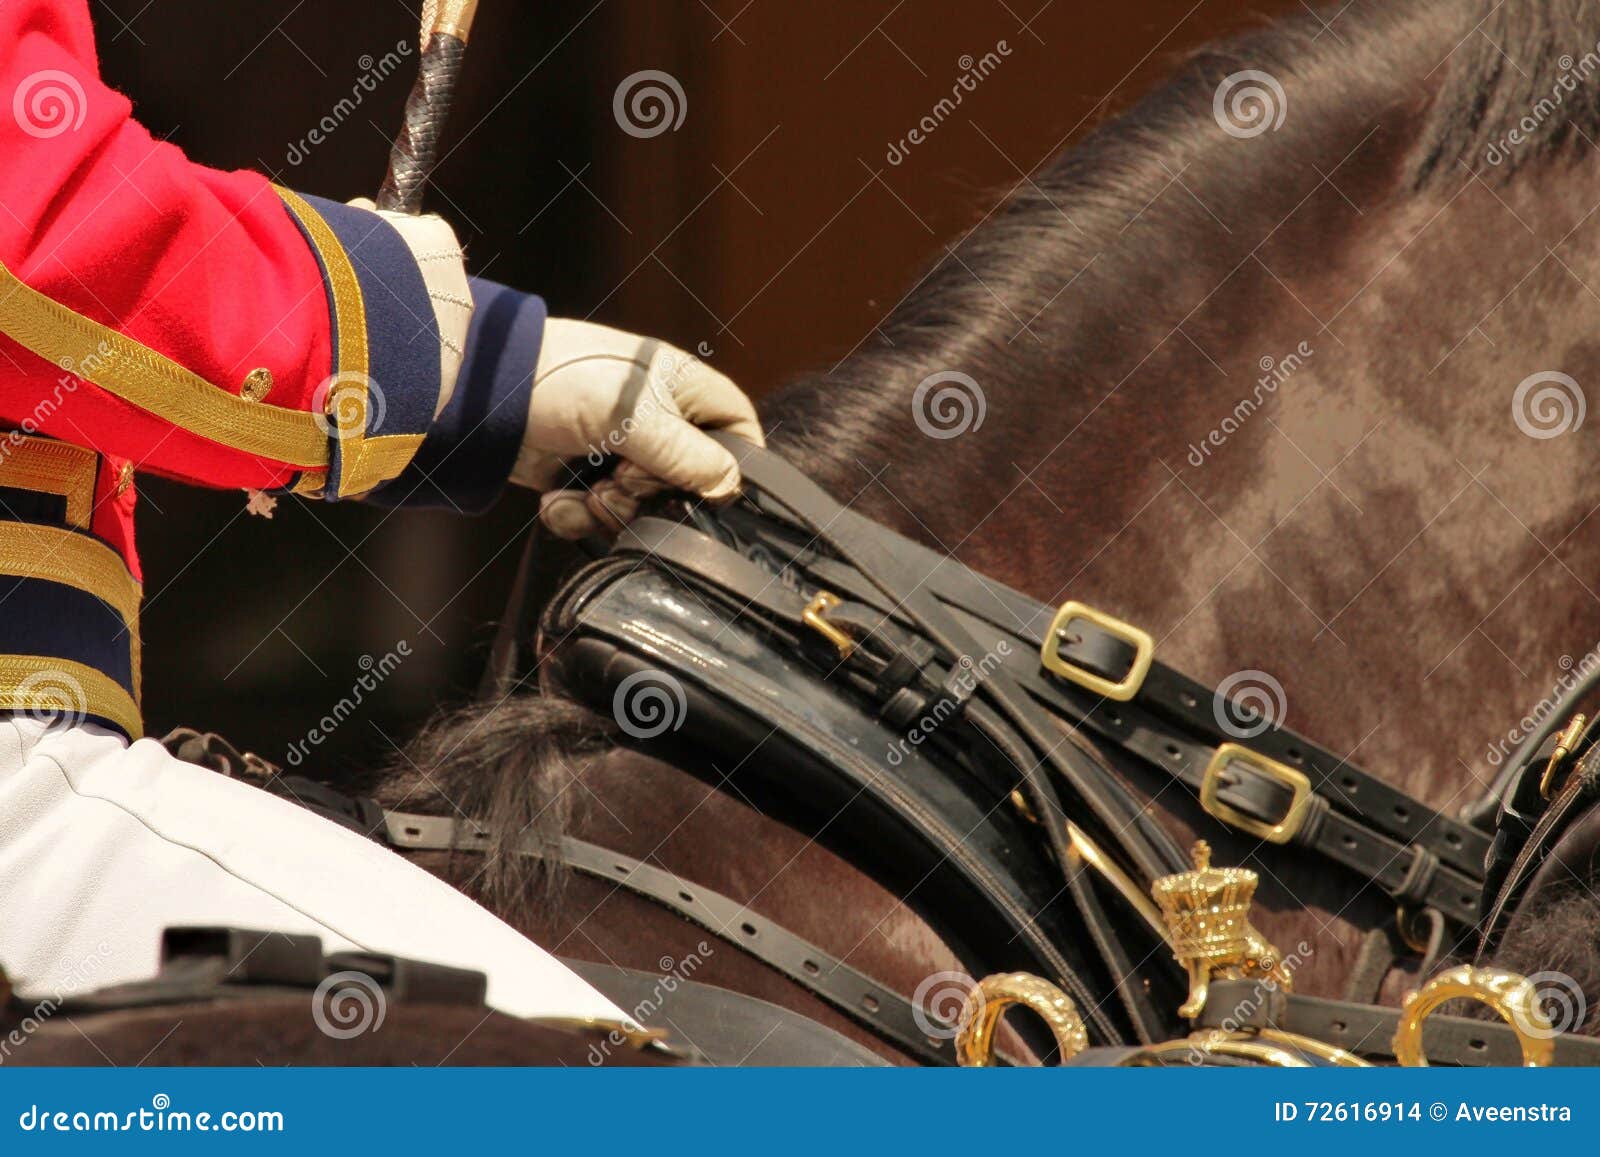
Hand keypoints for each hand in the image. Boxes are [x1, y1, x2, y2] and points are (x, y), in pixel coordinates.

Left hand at [514, 318, 763, 537]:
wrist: (484, 396)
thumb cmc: (564, 381)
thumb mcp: (635, 418)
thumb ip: (688, 456)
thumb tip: (728, 488)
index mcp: (681, 388)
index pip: (737, 424)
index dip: (737, 459)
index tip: (720, 492)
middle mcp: (657, 420)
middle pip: (689, 480)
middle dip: (654, 494)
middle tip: (625, 480)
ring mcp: (620, 451)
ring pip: (645, 505)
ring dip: (614, 510)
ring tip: (587, 492)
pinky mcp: (584, 477)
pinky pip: (602, 514)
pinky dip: (579, 515)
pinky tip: (558, 498)